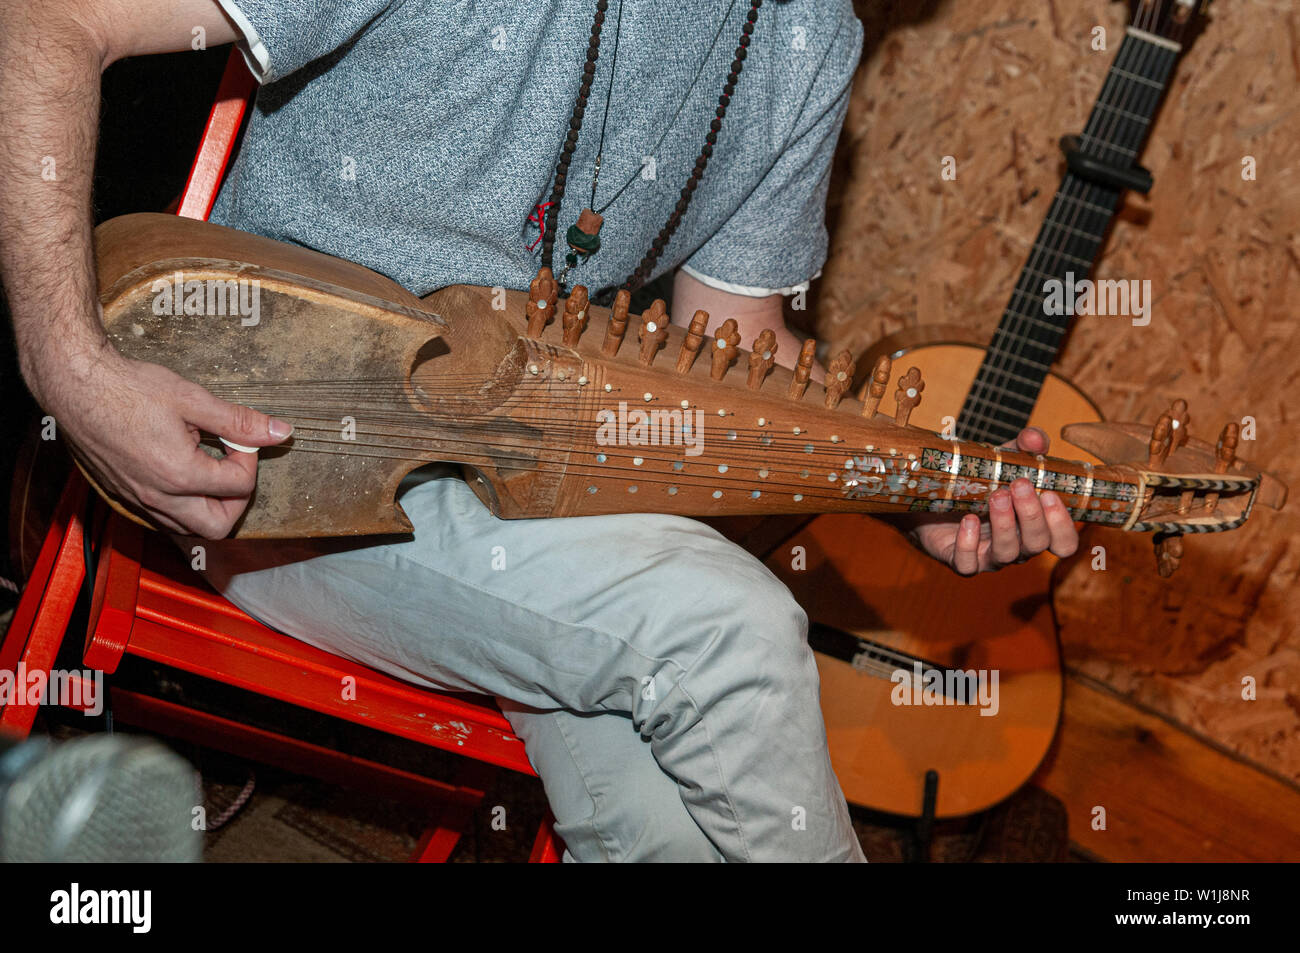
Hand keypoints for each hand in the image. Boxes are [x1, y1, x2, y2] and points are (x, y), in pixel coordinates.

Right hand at [29, 339, 291, 538]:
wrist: (76, 385)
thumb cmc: (129, 388)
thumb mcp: (193, 399)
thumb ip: (238, 422)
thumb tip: (279, 432)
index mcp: (180, 475)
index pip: (239, 488)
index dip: (249, 460)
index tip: (238, 438)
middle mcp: (158, 497)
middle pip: (217, 527)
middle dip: (236, 501)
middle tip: (233, 468)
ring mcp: (137, 499)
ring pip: (187, 528)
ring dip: (208, 507)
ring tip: (209, 468)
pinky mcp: (122, 495)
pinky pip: (161, 517)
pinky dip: (181, 505)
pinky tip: (182, 473)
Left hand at [903, 426, 1078, 575]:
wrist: (929, 498)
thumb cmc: (977, 482)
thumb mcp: (1002, 461)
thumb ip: (1022, 447)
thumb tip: (1034, 438)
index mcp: (1034, 528)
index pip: (1064, 542)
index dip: (1062, 525)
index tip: (1051, 494)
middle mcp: (1016, 547)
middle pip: (1036, 545)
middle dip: (1031, 515)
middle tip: (1019, 485)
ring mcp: (987, 556)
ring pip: (1006, 554)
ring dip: (1004, 525)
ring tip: (996, 495)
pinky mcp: (959, 560)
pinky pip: (967, 563)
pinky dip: (968, 543)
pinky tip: (967, 519)